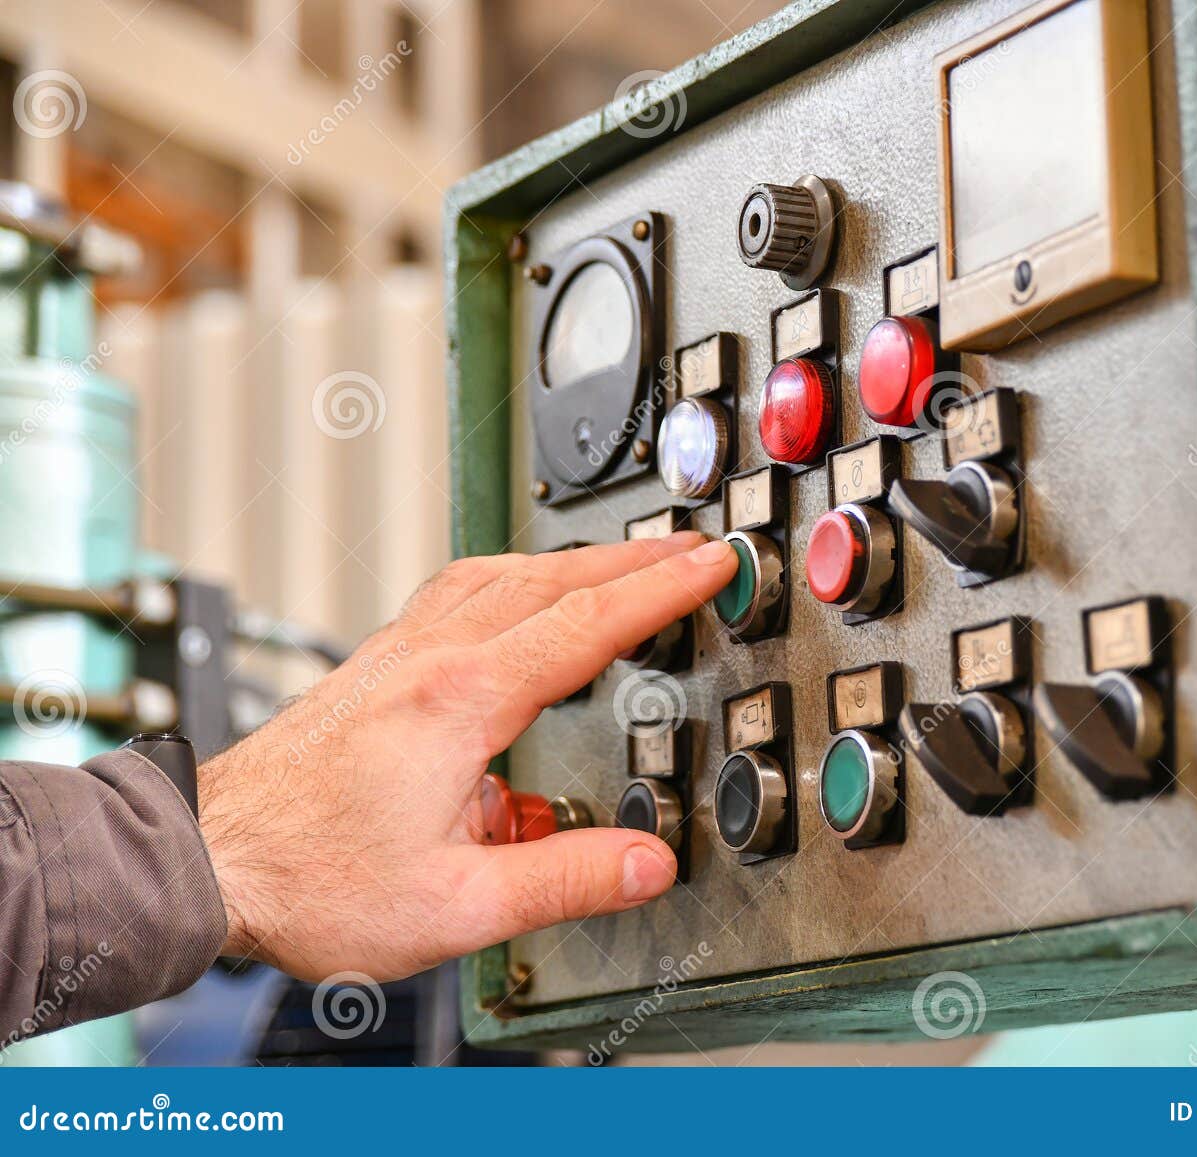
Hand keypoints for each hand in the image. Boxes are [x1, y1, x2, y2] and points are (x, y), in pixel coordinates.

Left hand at [198, 532, 735, 981]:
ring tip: (620, 559)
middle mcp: (429, 660)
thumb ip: (563, 882)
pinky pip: (456, 594)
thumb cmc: (309, 880)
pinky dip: (509, 578)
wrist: (204, 857)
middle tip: (690, 546)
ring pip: (499, 575)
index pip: (587, 622)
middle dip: (631, 558)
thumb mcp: (454, 906)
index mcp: (461, 701)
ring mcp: (396, 656)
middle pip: (551, 579)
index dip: (662, 589)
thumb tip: (646, 863)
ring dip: (571, 560)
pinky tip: (515, 593)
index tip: (711, 564)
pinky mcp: (374, 669)